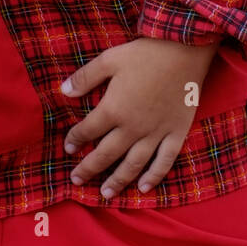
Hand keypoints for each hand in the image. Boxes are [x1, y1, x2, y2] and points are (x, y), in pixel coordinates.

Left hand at [60, 35, 220, 198]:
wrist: (184, 51)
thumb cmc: (144, 54)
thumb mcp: (109, 59)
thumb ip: (85, 77)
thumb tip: (63, 92)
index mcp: (114, 109)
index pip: (88, 130)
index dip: (75, 140)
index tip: (68, 148)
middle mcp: (133, 127)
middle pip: (106, 154)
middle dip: (89, 168)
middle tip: (76, 180)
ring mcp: (156, 133)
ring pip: (133, 164)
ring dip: (117, 181)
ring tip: (105, 194)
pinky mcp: (176, 133)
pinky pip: (164, 161)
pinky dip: (154, 177)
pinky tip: (143, 188)